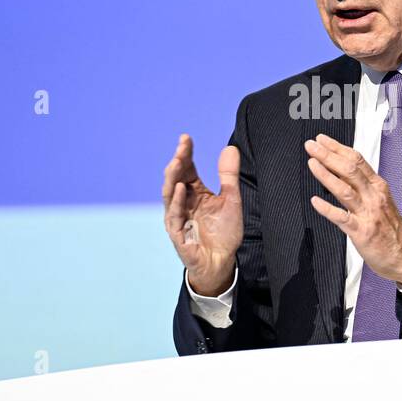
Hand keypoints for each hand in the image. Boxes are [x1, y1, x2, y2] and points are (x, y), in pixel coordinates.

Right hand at [162, 134, 241, 294]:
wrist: (222, 262)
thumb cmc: (223, 233)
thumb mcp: (231, 201)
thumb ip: (229, 176)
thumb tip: (230, 148)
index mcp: (194, 193)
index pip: (187, 169)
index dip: (186, 153)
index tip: (186, 137)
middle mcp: (183, 203)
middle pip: (175, 177)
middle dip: (178, 160)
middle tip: (183, 145)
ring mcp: (177, 217)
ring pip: (169, 194)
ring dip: (173, 176)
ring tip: (178, 160)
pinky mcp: (177, 234)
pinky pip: (174, 215)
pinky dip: (177, 201)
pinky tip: (181, 188)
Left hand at [305, 132, 401, 286]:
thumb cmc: (391, 229)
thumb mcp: (381, 200)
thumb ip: (363, 186)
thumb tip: (342, 171)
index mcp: (378, 187)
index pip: (357, 160)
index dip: (338, 148)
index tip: (323, 140)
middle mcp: (373, 197)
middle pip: (349, 170)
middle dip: (328, 155)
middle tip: (312, 146)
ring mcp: (368, 213)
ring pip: (344, 189)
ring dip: (326, 175)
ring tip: (312, 163)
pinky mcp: (361, 231)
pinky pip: (342, 218)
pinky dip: (327, 208)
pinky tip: (316, 201)